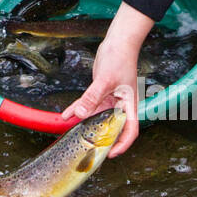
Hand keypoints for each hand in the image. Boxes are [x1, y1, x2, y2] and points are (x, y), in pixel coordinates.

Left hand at [59, 3, 153, 157]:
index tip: (111, 154)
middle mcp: (121, 105)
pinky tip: (66, 115)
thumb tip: (81, 114)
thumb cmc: (120, 59)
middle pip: (112, 126)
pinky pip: (88, 105)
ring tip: (72, 134)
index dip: (122, 144)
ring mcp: (110, 99)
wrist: (118, 42)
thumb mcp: (105, 80)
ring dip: (85, 124)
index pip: (130, 131)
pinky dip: (77, 109)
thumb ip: (92, 97)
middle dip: (101, 138)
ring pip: (97, 116)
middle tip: (88, 148)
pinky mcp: (100, 92)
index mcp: (129, 106)